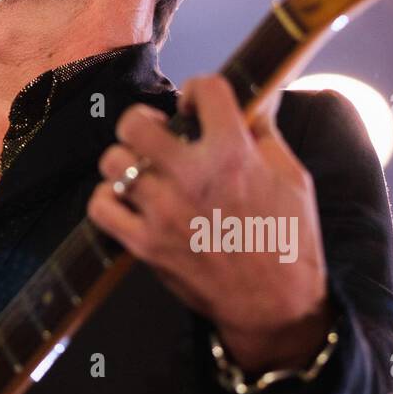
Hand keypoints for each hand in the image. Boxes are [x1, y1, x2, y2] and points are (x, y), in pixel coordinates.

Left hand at [87, 75, 331, 373]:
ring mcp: (163, 212)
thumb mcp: (292, 177)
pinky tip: (128, 200)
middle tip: (156, 136)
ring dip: (125, 163)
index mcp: (233, 154)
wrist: (275, 305)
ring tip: (143, 172)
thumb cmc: (288, 238)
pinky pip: (100, 206)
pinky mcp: (144, 244)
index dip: (198, 90)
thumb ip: (264, 132)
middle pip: (134, 123)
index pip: (205, 88)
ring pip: (113, 162)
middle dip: (143, 122)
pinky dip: (108, 199)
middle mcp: (192, 178)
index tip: (197, 106)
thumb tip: (252, 97)